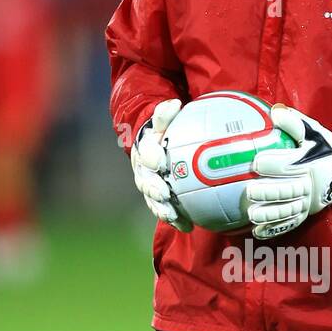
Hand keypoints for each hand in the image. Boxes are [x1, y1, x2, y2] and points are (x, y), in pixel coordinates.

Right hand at [131, 98, 191, 232]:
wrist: (157, 149)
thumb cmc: (165, 134)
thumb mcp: (164, 121)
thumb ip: (166, 115)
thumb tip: (174, 103)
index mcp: (144, 149)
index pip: (145, 152)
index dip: (151, 157)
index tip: (160, 161)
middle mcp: (143, 170)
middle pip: (145, 181)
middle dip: (153, 188)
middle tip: (165, 193)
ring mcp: (149, 188)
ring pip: (152, 200)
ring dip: (162, 208)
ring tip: (173, 215)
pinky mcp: (157, 202)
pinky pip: (165, 212)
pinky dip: (175, 220)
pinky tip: (188, 226)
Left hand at [246, 105, 331, 238]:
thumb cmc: (326, 147)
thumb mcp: (314, 132)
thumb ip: (294, 123)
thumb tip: (275, 111)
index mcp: (310, 163)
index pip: (289, 164)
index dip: (272, 164)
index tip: (256, 163)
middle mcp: (310, 184)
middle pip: (288, 190)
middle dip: (269, 192)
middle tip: (250, 191)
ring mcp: (309, 201)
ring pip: (289, 210)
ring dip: (270, 213)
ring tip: (252, 214)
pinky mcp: (308, 213)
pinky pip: (291, 223)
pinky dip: (275, 228)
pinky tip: (258, 231)